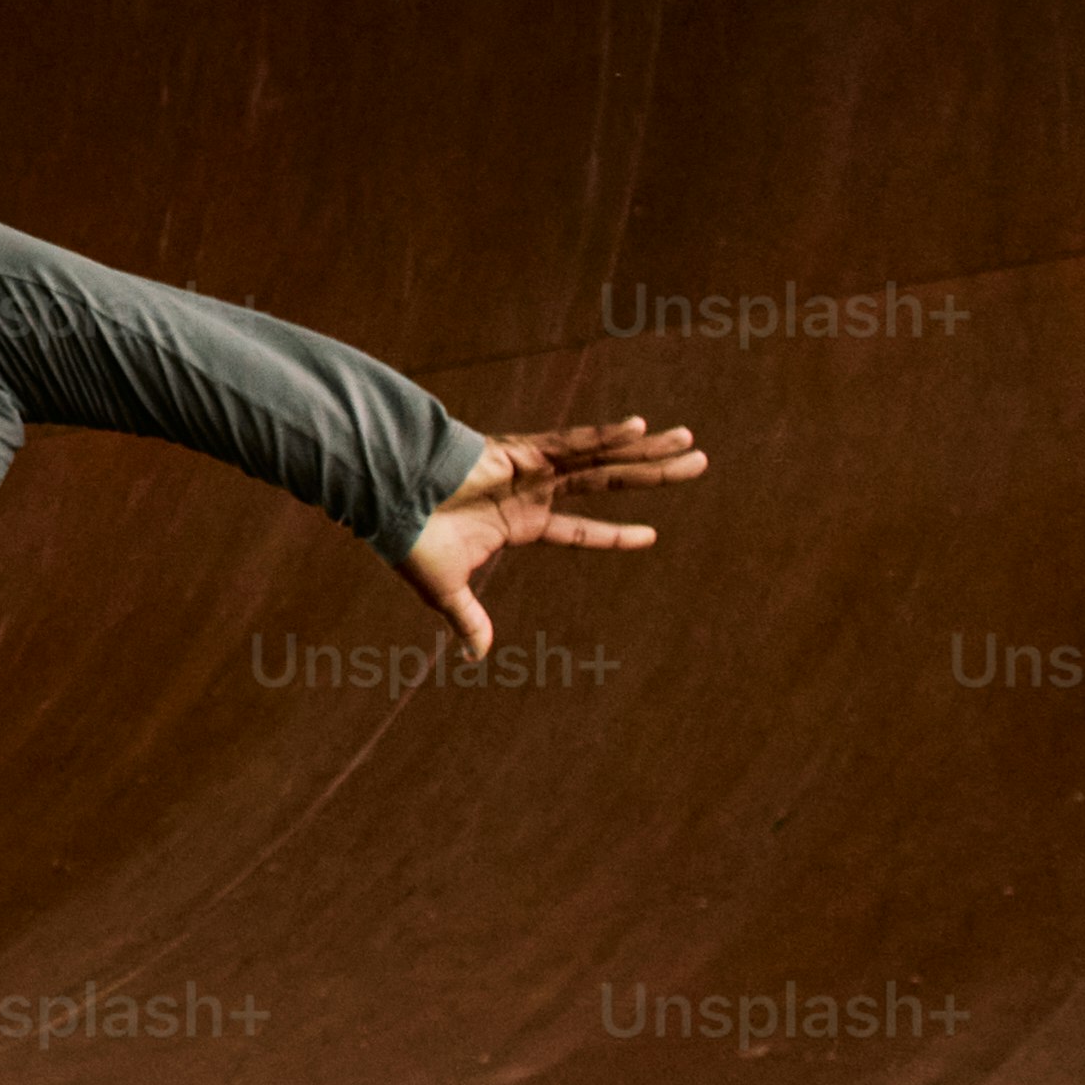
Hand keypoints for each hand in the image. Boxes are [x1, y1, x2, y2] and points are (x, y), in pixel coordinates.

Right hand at [402, 416, 700, 651]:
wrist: (385, 498)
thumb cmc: (409, 538)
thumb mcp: (445, 589)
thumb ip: (468, 619)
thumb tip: (477, 657)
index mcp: (520, 524)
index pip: (580, 531)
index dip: (616, 535)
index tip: (653, 534)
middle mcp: (536, 490)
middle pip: (610, 482)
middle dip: (654, 473)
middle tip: (700, 462)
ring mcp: (533, 469)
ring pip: (603, 459)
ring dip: (647, 451)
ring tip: (690, 441)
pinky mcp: (522, 452)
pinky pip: (573, 444)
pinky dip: (606, 437)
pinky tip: (642, 428)